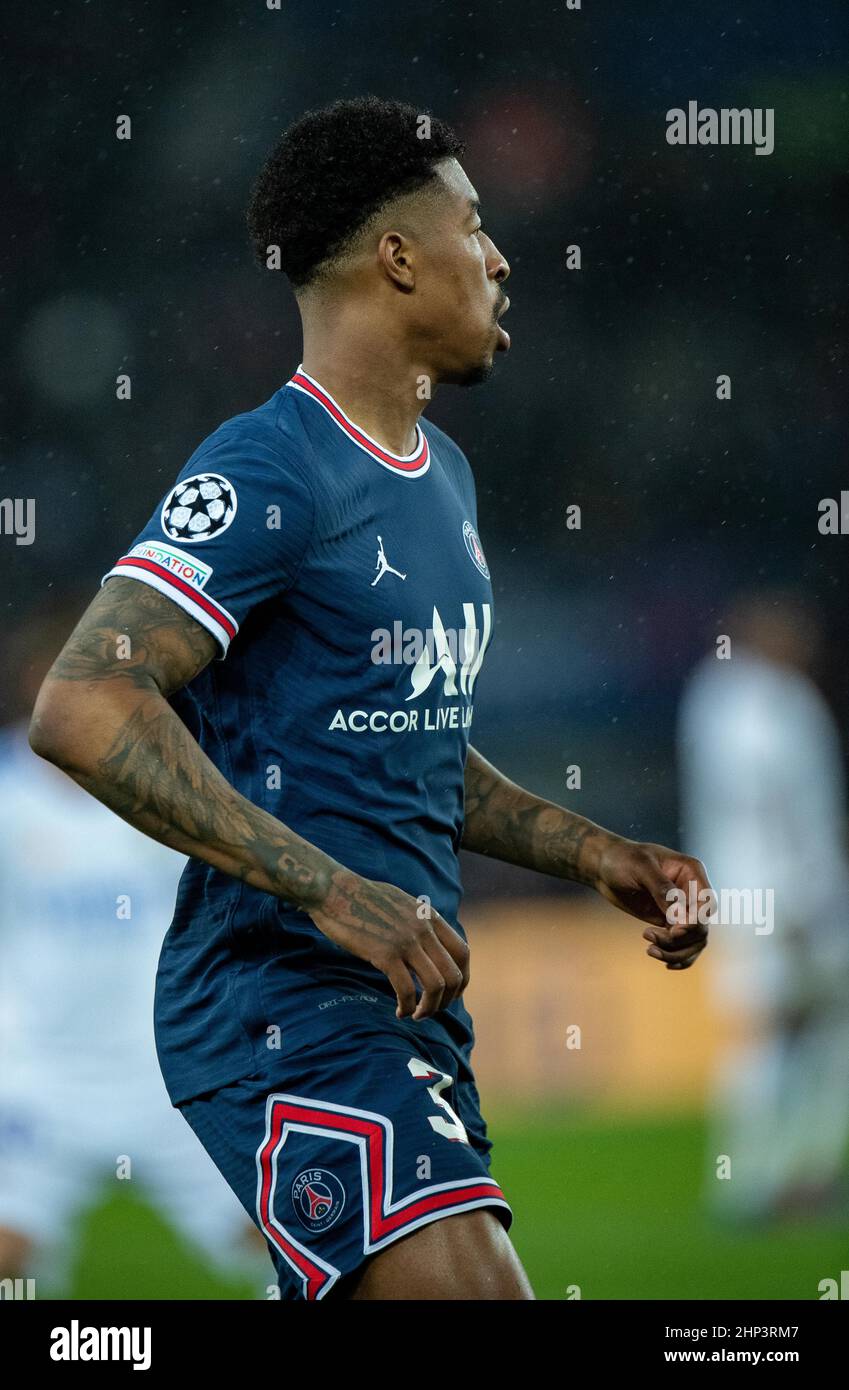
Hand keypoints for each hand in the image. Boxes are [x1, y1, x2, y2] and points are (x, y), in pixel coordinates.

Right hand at [307, 870, 469, 1018]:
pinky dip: (407, 1006)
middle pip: (453, 974)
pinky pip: (406, 990)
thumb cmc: (361, 897)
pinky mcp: (385, 954)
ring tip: (416, 1015)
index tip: (450, 993)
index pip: (462, 953)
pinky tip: (399, 1010)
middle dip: (447, 999)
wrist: (334, 889)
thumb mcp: (401, 902)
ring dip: (430, 1008)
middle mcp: (423, 929)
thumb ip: (417, 920)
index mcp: (429, 916)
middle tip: (432, 1010)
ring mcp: (406, 941)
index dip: (462, 979)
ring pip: (435, 985)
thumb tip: (425, 941)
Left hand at [592, 837, 711, 970]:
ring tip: (650, 950)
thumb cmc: (623, 859)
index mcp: (691, 872)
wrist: (604, 866)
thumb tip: (680, 915)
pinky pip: (683, 945)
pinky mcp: (670, 922)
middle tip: (648, 935)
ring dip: (676, 952)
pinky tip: (662, 960)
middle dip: (680, 940)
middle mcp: (691, 892)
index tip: (674, 931)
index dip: (695, 922)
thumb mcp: (641, 868)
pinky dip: (677, 956)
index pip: (706, 904)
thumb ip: (662, 889)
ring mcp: (682, 909)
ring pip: (694, 941)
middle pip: (701, 927)